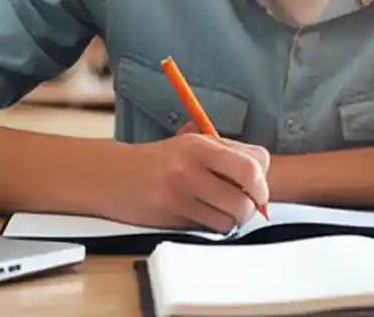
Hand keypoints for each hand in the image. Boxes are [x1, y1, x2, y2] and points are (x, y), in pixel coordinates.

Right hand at [109, 127, 269, 231]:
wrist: (112, 175)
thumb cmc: (157, 161)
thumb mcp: (189, 144)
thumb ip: (224, 154)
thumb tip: (261, 175)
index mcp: (202, 144)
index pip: (254, 163)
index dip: (262, 181)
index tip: (257, 189)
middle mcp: (192, 166)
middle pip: (247, 195)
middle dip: (251, 206)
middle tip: (243, 207)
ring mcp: (180, 192)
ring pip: (230, 217)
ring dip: (232, 220)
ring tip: (221, 213)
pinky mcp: (170, 215)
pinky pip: (209, 228)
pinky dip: (213, 227)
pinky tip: (202, 217)